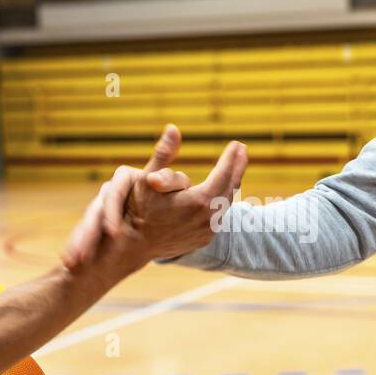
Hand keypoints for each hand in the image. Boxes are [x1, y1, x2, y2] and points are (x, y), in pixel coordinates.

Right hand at [61, 123, 246, 268]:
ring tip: (235, 169)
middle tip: (242, 151)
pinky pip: (217, 217)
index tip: (237, 143)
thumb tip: (173, 128)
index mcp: (200, 201)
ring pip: (225, 203)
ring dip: (230, 185)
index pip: (223, 174)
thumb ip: (163, 153)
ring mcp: (207, 231)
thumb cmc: (138, 210)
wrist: (133, 246)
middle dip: (236, 168)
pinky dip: (221, 202)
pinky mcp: (203, 239)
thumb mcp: (148, 179)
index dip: (230, 158)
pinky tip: (221, 193)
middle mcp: (209, 218)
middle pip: (229, 188)